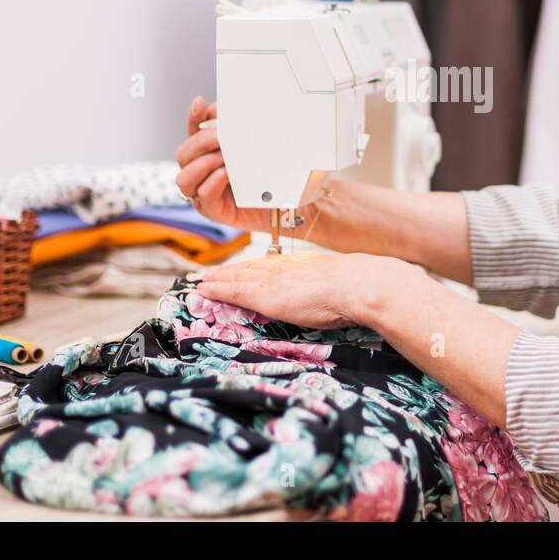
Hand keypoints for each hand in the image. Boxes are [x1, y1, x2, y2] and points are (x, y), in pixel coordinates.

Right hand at [174, 96, 275, 232]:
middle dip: (199, 142)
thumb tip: (220, 110)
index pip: (194, 133)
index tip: (200, 103)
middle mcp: (201, 174)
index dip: (194, 118)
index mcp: (209, 154)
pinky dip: (212, 182)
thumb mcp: (257, 148)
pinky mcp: (215, 211)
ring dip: (203, 164)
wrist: (291, 204)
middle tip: (220, 137)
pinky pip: (203, 195)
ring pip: (185, 178)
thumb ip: (238, 131)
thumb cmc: (272, 176)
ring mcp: (205, 194)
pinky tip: (226, 173)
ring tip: (224, 158)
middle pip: (183, 154)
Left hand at [194, 251, 407, 329]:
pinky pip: (234, 291)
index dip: (249, 268)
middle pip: (247, 268)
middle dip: (226, 272)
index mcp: (300, 264)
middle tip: (207, 274)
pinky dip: (217, 290)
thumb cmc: (356, 287)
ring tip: (200, 281)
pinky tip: (204, 290)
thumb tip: (329, 294)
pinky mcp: (265, 295)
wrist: (358, 285)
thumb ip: (324, 285)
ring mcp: (273, 280)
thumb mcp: (336, 282)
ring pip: (236, 278)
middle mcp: (282, 267)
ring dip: (216, 279)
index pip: (267, 264)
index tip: (237, 270)